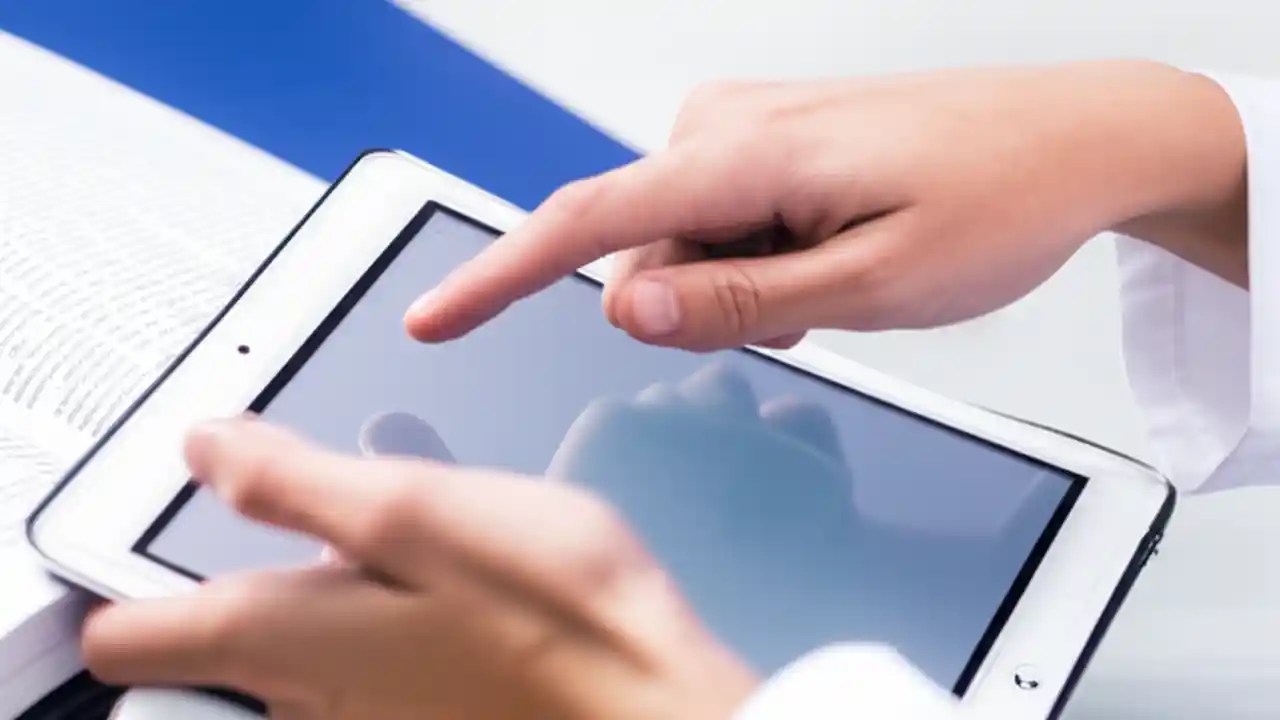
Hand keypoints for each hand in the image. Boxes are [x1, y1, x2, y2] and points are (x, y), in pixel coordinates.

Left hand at [83, 419, 756, 719]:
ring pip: (287, 651)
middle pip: (204, 645)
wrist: (652, 699)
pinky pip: (358, 667)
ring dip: (311, 588)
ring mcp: (366, 717)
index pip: (124, 640)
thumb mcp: (417, 508)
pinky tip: (439, 581)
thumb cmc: (554, 609)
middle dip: (230, 568)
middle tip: (306, 501)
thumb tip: (207, 448)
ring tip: (393, 531)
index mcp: (283, 639)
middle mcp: (307, 699)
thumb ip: (292, 482)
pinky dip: (372, 617)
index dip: (114, 575)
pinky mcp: (420, 715)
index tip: (145, 519)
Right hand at [405, 61, 1244, 350]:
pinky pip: (719, 217)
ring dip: (743, 281)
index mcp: (745, 156)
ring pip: (685, 242)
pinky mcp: (767, 136)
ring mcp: (747, 124)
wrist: (1075, 137)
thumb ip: (734, 302)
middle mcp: (727, 123)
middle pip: (645, 251)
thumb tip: (619, 307)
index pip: (587, 224)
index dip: (497, 277)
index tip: (431, 314)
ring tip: (843, 268)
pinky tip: (835, 245)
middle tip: (815, 303)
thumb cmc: (996, 198)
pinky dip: (761, 255)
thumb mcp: (868, 284)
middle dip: (704, 302)